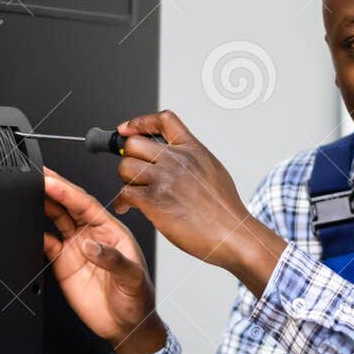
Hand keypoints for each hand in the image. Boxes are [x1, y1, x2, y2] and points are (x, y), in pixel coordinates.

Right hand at [42, 167, 167, 353]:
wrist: (126, 326)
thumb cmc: (137, 299)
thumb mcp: (132, 278)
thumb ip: (113, 260)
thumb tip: (90, 246)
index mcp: (111, 230)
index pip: (86, 204)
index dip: (67, 191)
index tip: (51, 182)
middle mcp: (92, 235)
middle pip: (68, 205)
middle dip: (52, 189)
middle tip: (34, 176)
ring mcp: (76, 248)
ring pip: (56, 218)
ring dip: (42, 205)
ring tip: (27, 191)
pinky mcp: (64, 264)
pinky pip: (47, 243)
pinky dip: (36, 234)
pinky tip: (28, 227)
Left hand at [110, 111, 287, 295]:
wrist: (232, 233)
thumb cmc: (225, 209)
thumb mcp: (213, 169)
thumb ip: (192, 158)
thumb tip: (173, 157)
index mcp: (192, 149)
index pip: (163, 120)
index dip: (139, 122)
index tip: (126, 130)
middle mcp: (177, 160)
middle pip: (134, 144)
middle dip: (128, 158)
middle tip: (132, 173)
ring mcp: (165, 179)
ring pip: (125, 167)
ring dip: (124, 181)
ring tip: (132, 193)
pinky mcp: (155, 201)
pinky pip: (125, 193)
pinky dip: (121, 202)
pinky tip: (126, 207)